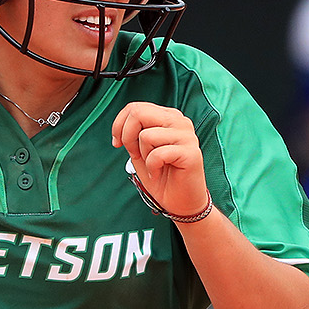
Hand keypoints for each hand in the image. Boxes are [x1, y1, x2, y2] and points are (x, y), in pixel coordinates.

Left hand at [112, 101, 209, 218]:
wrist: (181, 202)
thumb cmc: (162, 176)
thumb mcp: (141, 151)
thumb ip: (133, 134)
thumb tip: (120, 127)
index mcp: (168, 116)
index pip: (136, 107)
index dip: (119, 125)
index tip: (117, 143)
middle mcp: (179, 121)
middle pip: (139, 113)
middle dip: (127, 136)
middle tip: (135, 154)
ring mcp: (187, 135)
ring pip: (146, 135)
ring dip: (144, 156)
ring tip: (154, 166)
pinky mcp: (191, 153)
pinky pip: (158, 154)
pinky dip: (153, 168)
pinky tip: (159, 173)